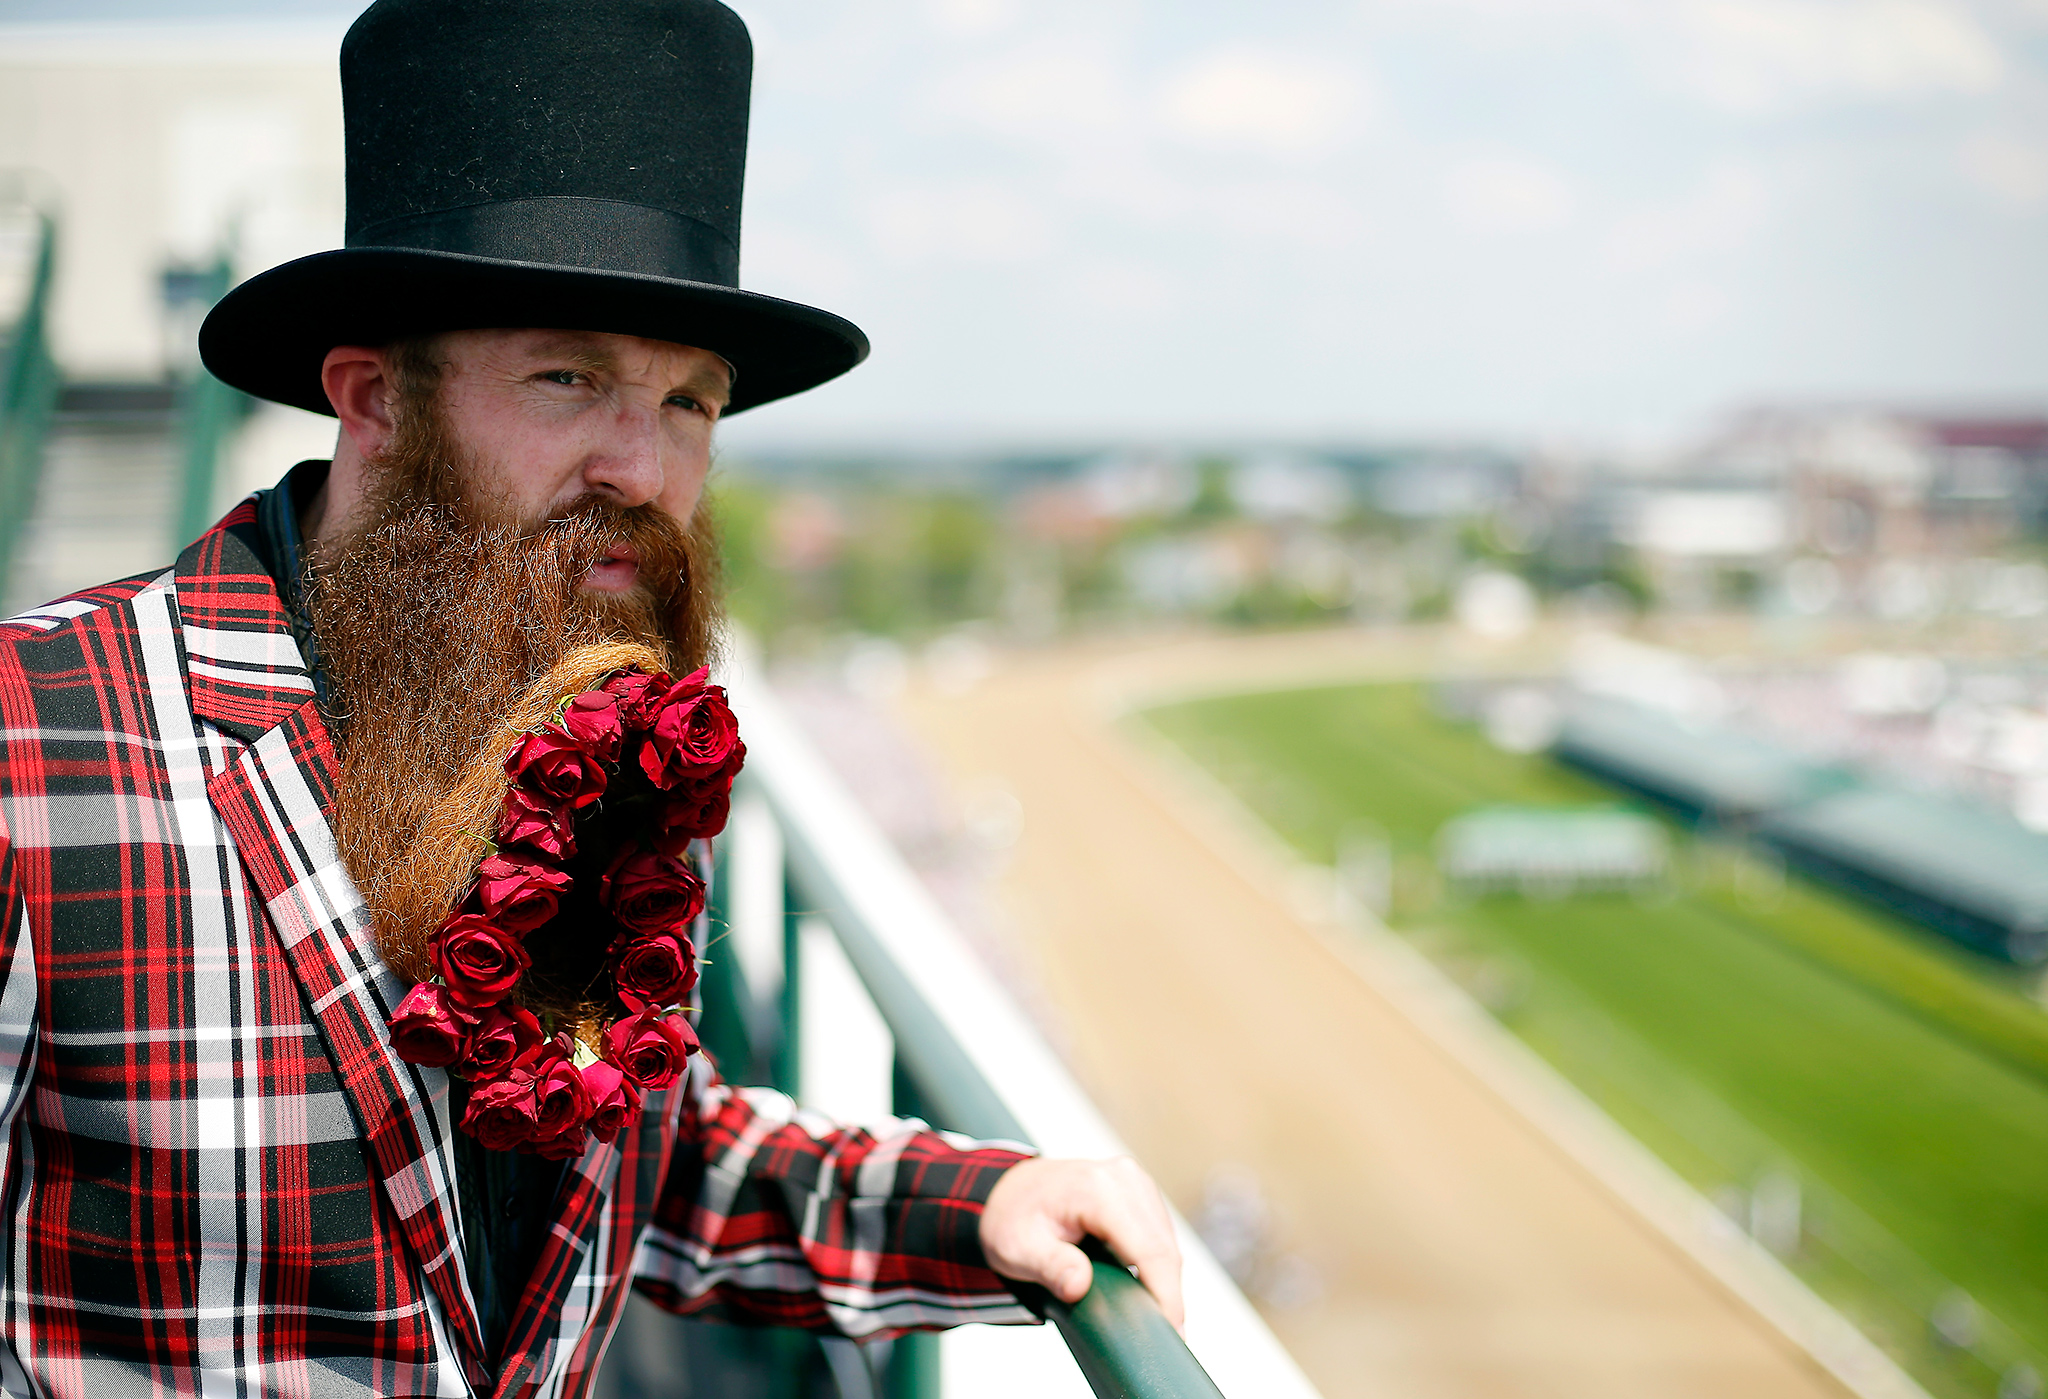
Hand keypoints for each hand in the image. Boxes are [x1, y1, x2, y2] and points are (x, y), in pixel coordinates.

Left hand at [978, 1155, 1184, 1330]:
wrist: (1009, 1193)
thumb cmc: (1012, 1219)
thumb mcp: (1018, 1248)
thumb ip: (1050, 1266)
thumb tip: (1078, 1286)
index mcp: (1096, 1188)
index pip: (1147, 1248)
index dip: (1164, 1293)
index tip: (1171, 1332)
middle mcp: (1123, 1178)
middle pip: (1163, 1248)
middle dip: (1169, 1295)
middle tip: (1168, 1341)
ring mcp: (1134, 1183)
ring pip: (1167, 1243)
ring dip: (1165, 1282)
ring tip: (1158, 1323)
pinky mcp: (1139, 1193)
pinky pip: (1159, 1235)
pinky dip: (1158, 1267)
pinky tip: (1148, 1293)